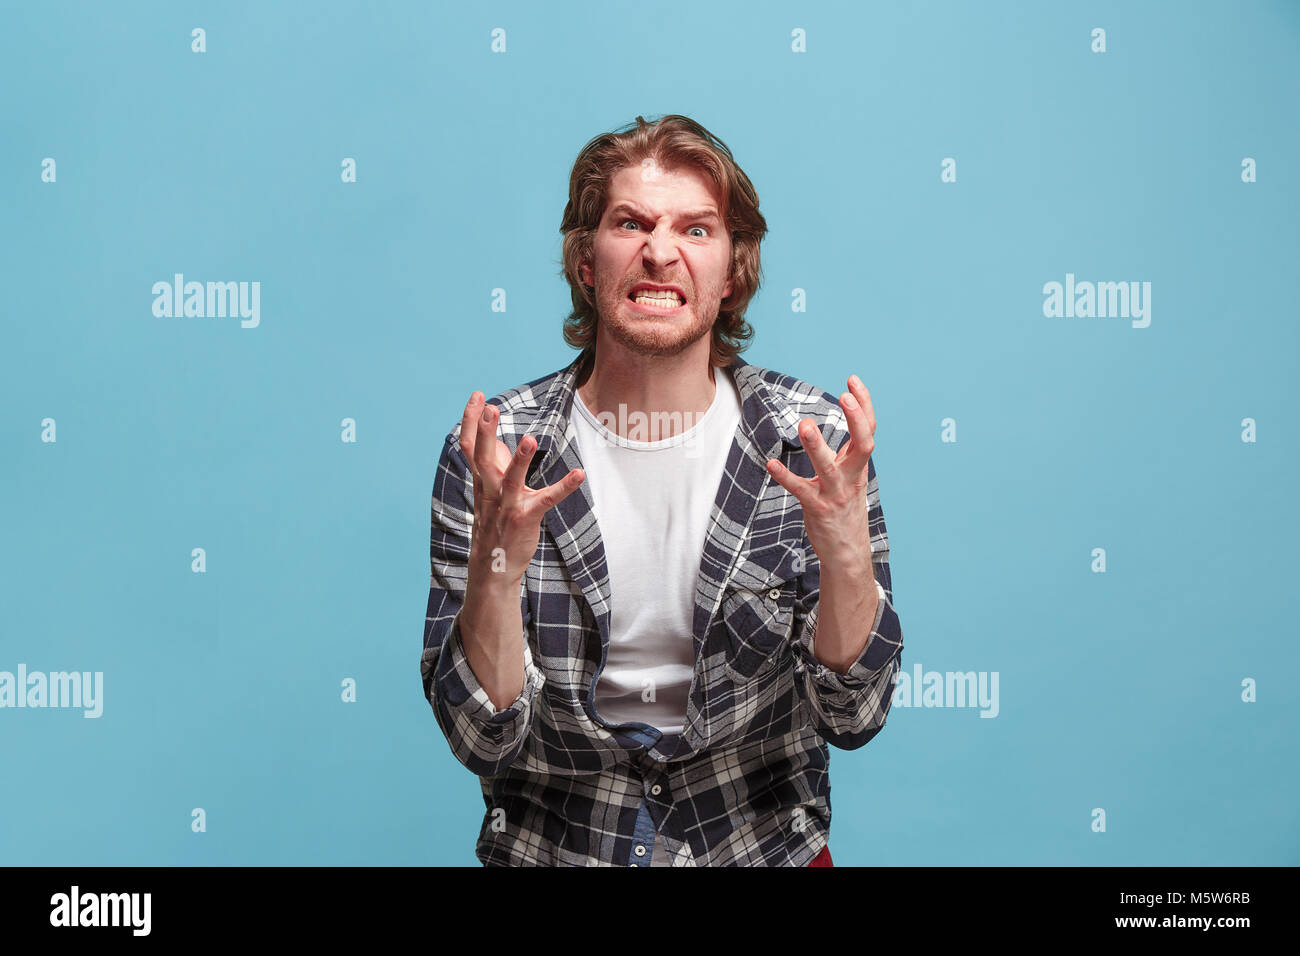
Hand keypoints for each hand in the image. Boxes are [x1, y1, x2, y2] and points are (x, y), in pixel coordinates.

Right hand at [458, 392, 584, 584]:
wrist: (493, 568)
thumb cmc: (495, 526)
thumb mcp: (490, 494)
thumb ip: (494, 468)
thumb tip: (499, 443)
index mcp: (481, 482)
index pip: (470, 446)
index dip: (471, 421)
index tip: (477, 395)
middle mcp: (490, 491)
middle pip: (482, 457)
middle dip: (485, 431)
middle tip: (490, 407)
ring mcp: (507, 505)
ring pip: (511, 479)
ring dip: (520, 459)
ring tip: (531, 439)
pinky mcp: (525, 518)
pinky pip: (546, 500)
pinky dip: (564, 487)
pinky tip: (579, 474)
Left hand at [764, 374, 875, 567]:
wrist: (847, 553)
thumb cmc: (843, 509)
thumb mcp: (849, 478)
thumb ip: (843, 454)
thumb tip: (829, 429)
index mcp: (858, 466)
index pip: (868, 430)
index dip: (864, 405)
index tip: (853, 380)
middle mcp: (851, 477)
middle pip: (863, 444)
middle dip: (856, 419)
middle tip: (845, 395)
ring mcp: (836, 494)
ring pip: (830, 467)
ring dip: (817, 445)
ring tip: (805, 424)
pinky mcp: (818, 509)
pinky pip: (802, 490)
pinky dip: (786, 477)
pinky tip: (771, 464)